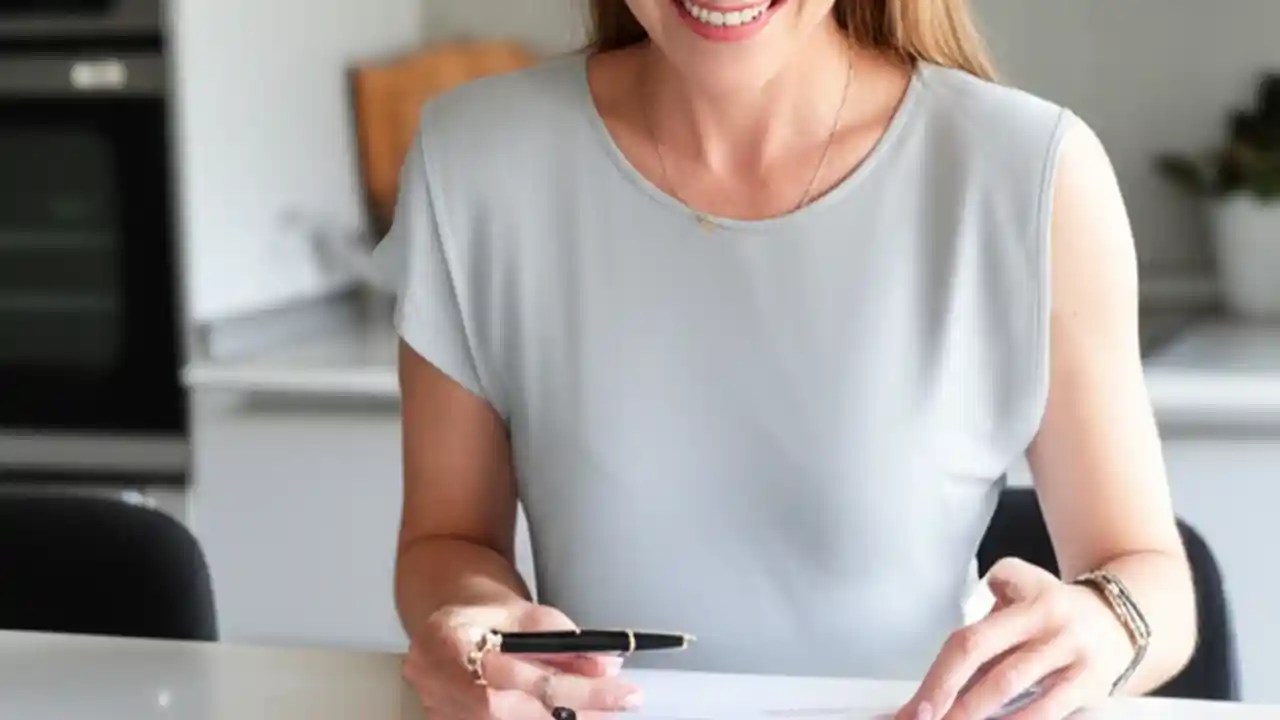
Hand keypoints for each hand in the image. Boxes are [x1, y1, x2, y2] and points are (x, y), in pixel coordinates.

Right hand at [403, 602, 643, 719]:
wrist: (446, 620)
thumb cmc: (485, 612)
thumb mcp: (525, 612)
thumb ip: (563, 640)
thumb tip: (606, 667)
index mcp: (449, 642)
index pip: (521, 676)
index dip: (576, 689)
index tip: (620, 691)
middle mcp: (436, 683)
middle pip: (514, 711)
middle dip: (574, 710)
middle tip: (618, 704)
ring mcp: (439, 710)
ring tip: (600, 711)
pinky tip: (570, 716)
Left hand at [896, 559, 1133, 719]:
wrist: (1123, 616)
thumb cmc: (1054, 609)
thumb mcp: (1019, 587)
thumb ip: (984, 619)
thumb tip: (939, 678)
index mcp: (1027, 606)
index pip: (973, 642)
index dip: (942, 676)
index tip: (916, 706)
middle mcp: (1052, 630)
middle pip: (995, 674)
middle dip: (954, 705)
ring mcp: (1075, 660)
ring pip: (1022, 695)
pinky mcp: (1092, 686)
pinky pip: (1050, 712)